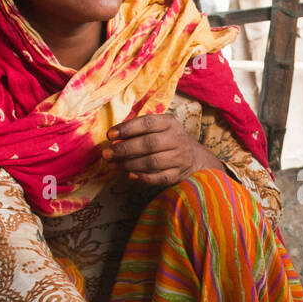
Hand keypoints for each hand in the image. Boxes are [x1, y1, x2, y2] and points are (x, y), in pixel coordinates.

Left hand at [103, 114, 220, 190]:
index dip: (127, 129)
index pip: (147, 123)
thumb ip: (140, 130)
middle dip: (124, 149)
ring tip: (113, 166)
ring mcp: (180, 158)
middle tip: (106, 154)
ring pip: (152, 162)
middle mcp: (177, 139)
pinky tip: (130, 175)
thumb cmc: (169, 140)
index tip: (110, 135)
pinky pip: (160, 178)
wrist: (196, 158)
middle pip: (148, 144)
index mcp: (170, 123)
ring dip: (130, 164)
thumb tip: (113, 138)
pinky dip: (144, 178)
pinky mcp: (179, 174)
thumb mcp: (160, 128)